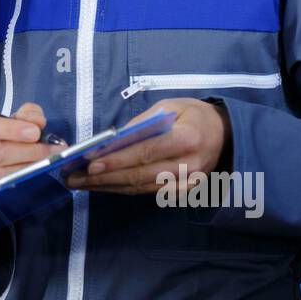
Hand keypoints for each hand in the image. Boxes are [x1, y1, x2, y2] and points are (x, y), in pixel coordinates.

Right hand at [0, 102, 54, 192]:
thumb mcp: (8, 124)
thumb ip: (25, 116)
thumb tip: (38, 121)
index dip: (10, 129)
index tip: (35, 132)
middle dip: (29, 151)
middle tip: (54, 150)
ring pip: (0, 175)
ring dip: (29, 169)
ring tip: (50, 163)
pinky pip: (1, 192)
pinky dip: (21, 185)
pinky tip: (37, 178)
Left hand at [66, 98, 229, 194]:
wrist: (226, 135)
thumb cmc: (193, 115)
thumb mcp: (170, 106)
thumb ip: (142, 123)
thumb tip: (111, 140)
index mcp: (186, 138)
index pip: (145, 152)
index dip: (116, 159)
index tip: (88, 163)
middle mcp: (188, 165)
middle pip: (139, 175)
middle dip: (103, 178)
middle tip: (74, 178)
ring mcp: (187, 183)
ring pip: (140, 187)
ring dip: (107, 187)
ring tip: (80, 183)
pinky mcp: (184, 193)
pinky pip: (148, 192)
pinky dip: (123, 189)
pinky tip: (103, 186)